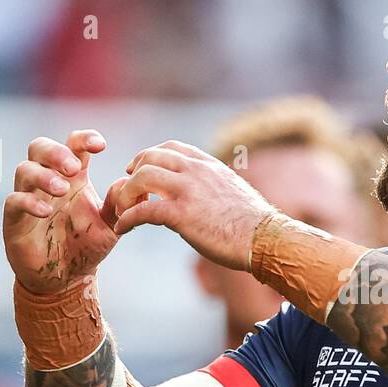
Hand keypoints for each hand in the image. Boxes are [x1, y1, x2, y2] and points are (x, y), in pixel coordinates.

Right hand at [3, 130, 116, 293]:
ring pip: (24, 170)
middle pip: (40, 147)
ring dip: (43, 176)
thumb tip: (128, 184)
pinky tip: (46, 212)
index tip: (100, 145)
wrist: (67, 277)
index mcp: (74, 177)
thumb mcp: (111, 226)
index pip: (73, 144)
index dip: (84, 138)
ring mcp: (29, 197)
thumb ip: (119, 205)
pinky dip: (28, 202)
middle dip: (56, 152)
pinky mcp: (15, 219)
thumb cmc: (87, 245)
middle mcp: (48, 181)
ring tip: (62, 189)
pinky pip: (14, 201)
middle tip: (73, 167)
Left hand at [105, 140, 276, 270]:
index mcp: (209, 166)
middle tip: (127, 187)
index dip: (150, 155)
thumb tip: (213, 192)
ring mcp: (188, 191)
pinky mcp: (182, 215)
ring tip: (123, 208)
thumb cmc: (254, 223)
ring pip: (142, 177)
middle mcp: (196, 172)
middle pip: (151, 157)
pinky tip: (122, 227)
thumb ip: (216, 184)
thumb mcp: (234, 191)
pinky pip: (143, 210)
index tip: (141, 167)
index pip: (172, 147)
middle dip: (133, 170)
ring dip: (126, 192)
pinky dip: (127, 218)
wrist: (265, 238)